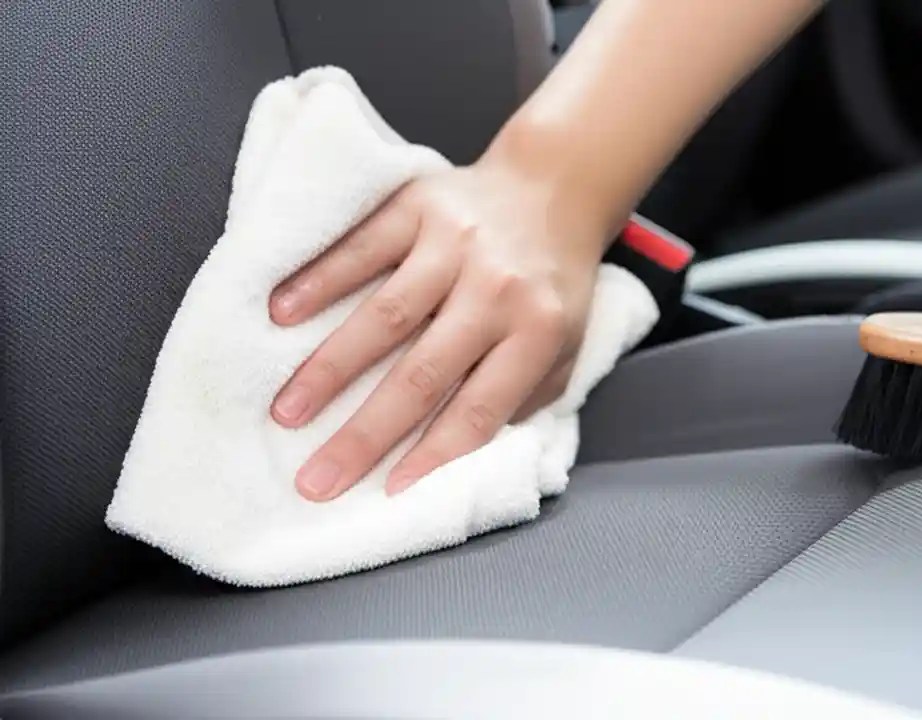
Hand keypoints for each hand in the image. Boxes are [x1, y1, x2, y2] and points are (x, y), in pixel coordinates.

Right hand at [269, 159, 607, 500]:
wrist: (553, 190)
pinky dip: (319, 280)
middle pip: (422, 373)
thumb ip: (523, 398)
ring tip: (286, 411)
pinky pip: (361, 247)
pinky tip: (282, 315)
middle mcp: (497, 289)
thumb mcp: (564, 348)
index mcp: (538, 332)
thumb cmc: (550, 285)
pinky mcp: (419, 205)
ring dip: (329, 367)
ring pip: (385, 315)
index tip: (388, 492)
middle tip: (315, 477)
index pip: (479, 408)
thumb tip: (462, 455)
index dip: (434, 454)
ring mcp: (456, 243)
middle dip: (364, 432)